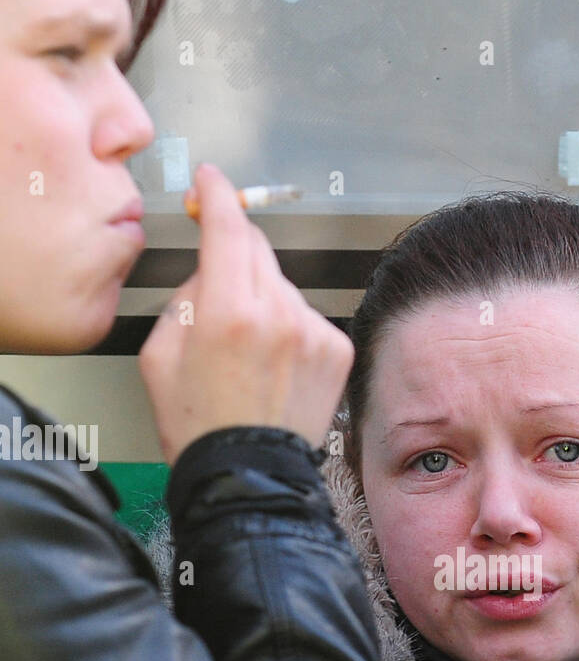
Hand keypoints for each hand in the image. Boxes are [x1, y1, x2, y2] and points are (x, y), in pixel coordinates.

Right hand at [138, 163, 353, 465]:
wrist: (249, 478)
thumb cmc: (199, 426)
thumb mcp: (160, 355)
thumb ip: (185, 296)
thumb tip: (208, 268)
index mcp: (227, 312)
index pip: (228, 226)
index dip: (218, 195)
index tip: (212, 182)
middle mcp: (278, 315)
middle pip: (257, 248)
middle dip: (235, 253)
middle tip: (219, 287)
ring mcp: (312, 331)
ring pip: (282, 283)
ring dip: (263, 297)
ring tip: (247, 351)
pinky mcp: (335, 349)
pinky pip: (305, 314)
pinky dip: (289, 326)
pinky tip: (274, 364)